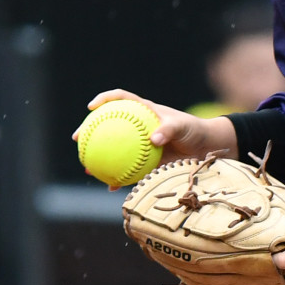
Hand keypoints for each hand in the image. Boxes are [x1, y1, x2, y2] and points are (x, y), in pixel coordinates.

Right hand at [72, 89, 237, 166]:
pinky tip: (110, 186)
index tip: (91, 107)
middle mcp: (138, 127)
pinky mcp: (145, 161)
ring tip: (86, 168)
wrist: (206, 148)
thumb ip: (169, 129)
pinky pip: (128, 169)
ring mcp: (140, 145)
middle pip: (108, 125)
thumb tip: (154, 139)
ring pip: (114, 151)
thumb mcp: (183, 126)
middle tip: (78, 138)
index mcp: (145, 111)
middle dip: (90, 130)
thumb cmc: (194, 131)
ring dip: (98, 158)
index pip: (121, 99)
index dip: (104, 99)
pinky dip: (119, 177)